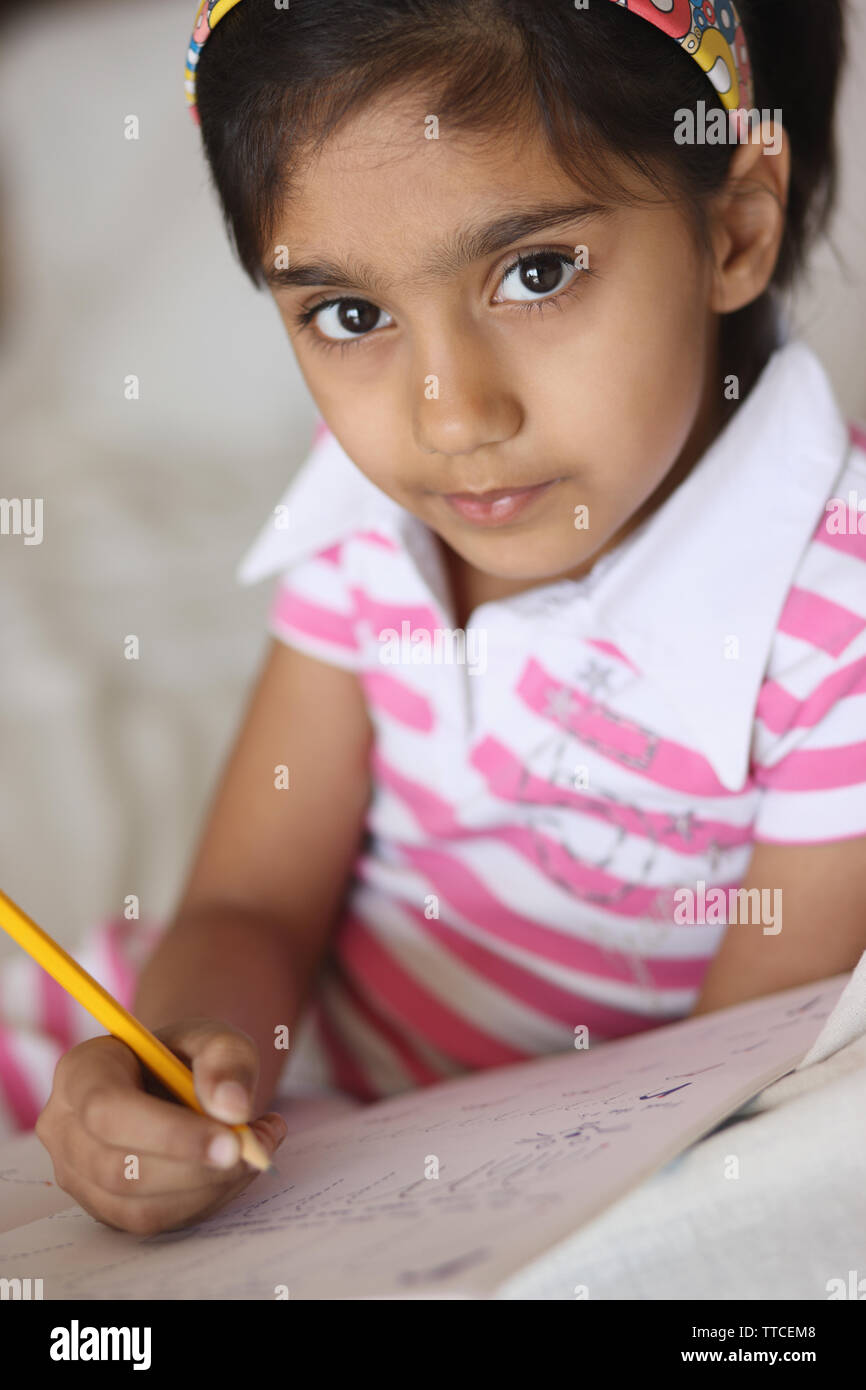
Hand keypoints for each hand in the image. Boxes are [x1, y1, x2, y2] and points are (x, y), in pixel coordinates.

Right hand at [35, 1017, 286, 1234]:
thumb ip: (227, 1060)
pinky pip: (153, 1221)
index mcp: (81, 1070)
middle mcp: (65, 1127)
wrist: (176, 1081)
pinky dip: (204, 1200)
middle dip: (197, 1168)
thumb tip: (232, 1107)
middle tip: (256, 1146)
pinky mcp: (104, 1207)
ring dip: (208, 1187)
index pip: (108, 1110)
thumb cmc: (187, 1055)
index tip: (231, 1140)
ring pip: (138, 1206)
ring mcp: (78, 1174)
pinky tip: (235, 1168)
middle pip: (119, 1169)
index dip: (169, 1133)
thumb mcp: (215, 1037)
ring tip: (255, 1148)